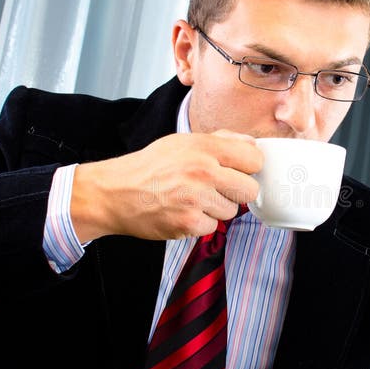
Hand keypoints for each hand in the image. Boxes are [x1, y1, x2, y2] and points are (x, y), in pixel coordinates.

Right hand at [70, 131, 261, 241]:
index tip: (239, 171)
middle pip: (250, 190)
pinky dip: (199, 224)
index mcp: (204, 147)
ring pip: (232, 211)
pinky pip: (212, 227)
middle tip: (217, 189)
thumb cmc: (150, 167)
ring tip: (192, 200)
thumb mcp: (182, 142)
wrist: (114, 193)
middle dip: (237, 192)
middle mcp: (203, 171)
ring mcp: (197, 199)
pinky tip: (182, 212)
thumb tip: (251, 143)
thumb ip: (220, 140)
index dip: (249, 167)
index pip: (255, 158)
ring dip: (216, 209)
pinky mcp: (189, 223)